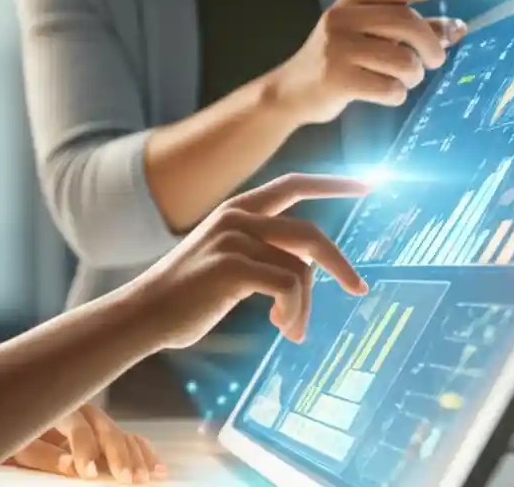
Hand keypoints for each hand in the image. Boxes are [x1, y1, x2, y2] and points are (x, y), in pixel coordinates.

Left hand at [6, 403, 165, 483]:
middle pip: (105, 428)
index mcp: (57, 409)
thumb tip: (72, 465)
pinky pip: (130, 440)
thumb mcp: (20, 447)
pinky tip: (158, 468)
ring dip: (136, 457)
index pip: (76, 426)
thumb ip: (44, 455)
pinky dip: (144, 453)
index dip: (84, 449)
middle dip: (118, 454)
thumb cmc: (14, 438)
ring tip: (145, 477)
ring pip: (121, 434)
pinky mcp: (105, 436)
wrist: (12, 424)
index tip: (88, 472)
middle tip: (127, 478)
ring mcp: (96, 423)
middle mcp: (80, 412)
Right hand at [129, 174, 370, 349]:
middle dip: (340, 264)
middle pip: (310, 233)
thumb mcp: (225, 261)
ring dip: (304, 307)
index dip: (332, 185)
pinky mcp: (232, 267)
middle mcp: (236, 218)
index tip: (368, 185)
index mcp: (236, 211)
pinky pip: (289, 287)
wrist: (145, 314)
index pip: (292, 185)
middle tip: (359, 289)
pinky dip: (293, 312)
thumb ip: (261, 252)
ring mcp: (233, 240)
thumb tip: (308, 268)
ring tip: (291, 328)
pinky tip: (280, 326)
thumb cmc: (186, 297)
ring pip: (300, 270)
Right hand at [267, 0, 469, 124]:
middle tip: (436, 61)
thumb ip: (409, 31)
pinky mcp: (337, 78)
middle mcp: (342, 19)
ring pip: (403, 60)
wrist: (290, 91)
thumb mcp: (369, 38)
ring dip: (413, 76)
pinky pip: (390, 88)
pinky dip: (397, 95)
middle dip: (431, 45)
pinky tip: (385, 94)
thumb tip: (458, 28)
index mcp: (350, 2)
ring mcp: (337, 48)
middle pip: (407, 23)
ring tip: (402, 81)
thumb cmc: (337, 62)